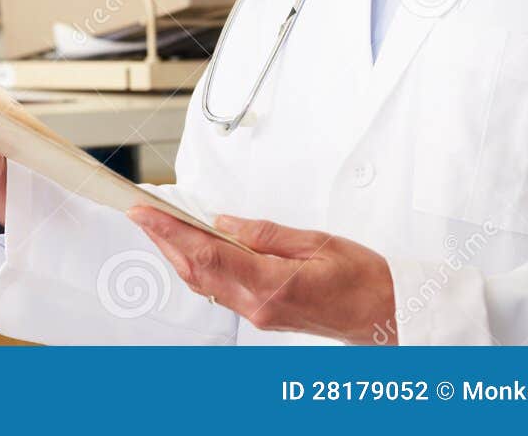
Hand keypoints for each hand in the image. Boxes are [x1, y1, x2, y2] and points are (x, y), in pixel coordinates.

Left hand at [127, 208, 397, 344]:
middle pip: (195, 270)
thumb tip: (225, 222)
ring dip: (176, 253)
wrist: (388, 316)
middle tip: (140, 212)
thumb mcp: (317, 242)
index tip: (144, 212)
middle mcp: (257, 306)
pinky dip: (198, 266)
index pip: (205, 253)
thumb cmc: (364, 280)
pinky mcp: (262, 316)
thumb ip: (265, 233)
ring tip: (158, 225)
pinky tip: (192, 248)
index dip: (169, 231)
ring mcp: (258, 315)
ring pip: (202, 282)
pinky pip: (219, 289)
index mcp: (271, 285)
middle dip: (162, 240)